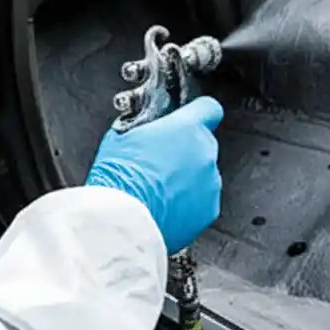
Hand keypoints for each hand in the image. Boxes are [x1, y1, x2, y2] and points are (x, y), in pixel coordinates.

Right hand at [85, 97, 223, 253]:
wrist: (123, 221)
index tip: (190, 119)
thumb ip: (145, 127)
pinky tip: (166, 206)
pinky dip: (189, 203)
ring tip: (159, 190)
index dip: (198, 113)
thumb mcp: (122, 137)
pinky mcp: (209, 210)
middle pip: (204, 144)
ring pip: (204, 175)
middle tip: (160, 162)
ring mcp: (210, 183)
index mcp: (187, 128)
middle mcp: (205, 153)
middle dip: (186, 151)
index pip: (209, 108)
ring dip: (188, 179)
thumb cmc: (119, 179)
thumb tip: (147, 128)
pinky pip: (203, 201)